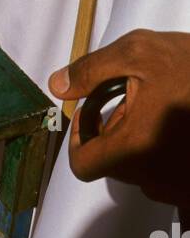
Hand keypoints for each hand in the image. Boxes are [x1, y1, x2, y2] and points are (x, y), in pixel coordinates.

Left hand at [50, 31, 189, 208]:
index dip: (79, 137)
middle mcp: (155, 177)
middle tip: (131, 95)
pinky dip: (160, 150)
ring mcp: (177, 185)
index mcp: (134, 147)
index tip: (89, 113)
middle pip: (112, 162)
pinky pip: (163, 173)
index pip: (83, 166)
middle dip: (112, 129)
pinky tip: (173, 121)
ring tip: (158, 104)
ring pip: (138, 167)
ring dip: (137, 138)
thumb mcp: (138, 52)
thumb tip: (59, 86)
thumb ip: (91, 69)